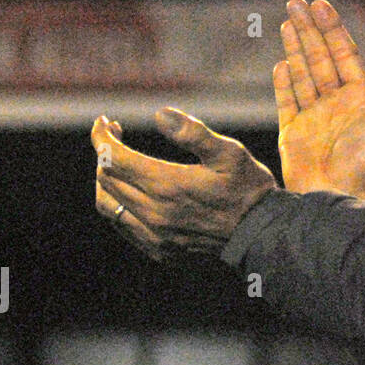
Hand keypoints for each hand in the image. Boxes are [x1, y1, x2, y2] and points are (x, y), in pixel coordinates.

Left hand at [92, 108, 277, 259]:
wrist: (262, 232)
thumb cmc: (247, 187)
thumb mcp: (229, 152)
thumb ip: (193, 132)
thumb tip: (160, 114)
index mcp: (167, 185)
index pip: (115, 158)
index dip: (103, 137)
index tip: (104, 121)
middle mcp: (154, 213)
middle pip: (107, 179)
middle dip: (105, 152)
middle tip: (115, 135)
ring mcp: (155, 235)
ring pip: (109, 205)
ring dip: (107, 180)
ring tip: (119, 163)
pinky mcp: (160, 250)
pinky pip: (123, 225)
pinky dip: (119, 204)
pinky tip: (133, 192)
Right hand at [275, 0, 364, 198]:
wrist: (338, 196)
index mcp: (360, 98)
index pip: (344, 54)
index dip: (333, 29)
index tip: (321, 5)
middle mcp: (336, 103)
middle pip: (320, 58)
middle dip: (309, 30)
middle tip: (296, 3)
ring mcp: (313, 116)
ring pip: (302, 74)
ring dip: (295, 48)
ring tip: (287, 22)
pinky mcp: (293, 132)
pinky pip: (286, 100)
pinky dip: (284, 82)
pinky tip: (281, 63)